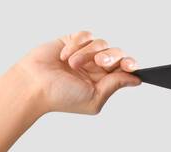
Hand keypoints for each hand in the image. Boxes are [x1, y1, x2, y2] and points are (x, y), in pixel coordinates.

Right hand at [13, 30, 140, 115]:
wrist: (34, 84)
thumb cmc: (60, 96)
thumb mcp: (93, 97)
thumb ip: (114, 86)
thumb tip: (136, 80)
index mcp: (102, 83)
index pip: (124, 70)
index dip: (130, 65)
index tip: (130, 65)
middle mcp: (95, 68)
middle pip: (116, 54)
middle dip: (110, 57)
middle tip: (99, 63)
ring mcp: (84, 54)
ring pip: (101, 43)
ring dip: (87, 52)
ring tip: (72, 64)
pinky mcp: (72, 41)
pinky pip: (86, 35)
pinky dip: (77, 44)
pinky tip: (65, 56)